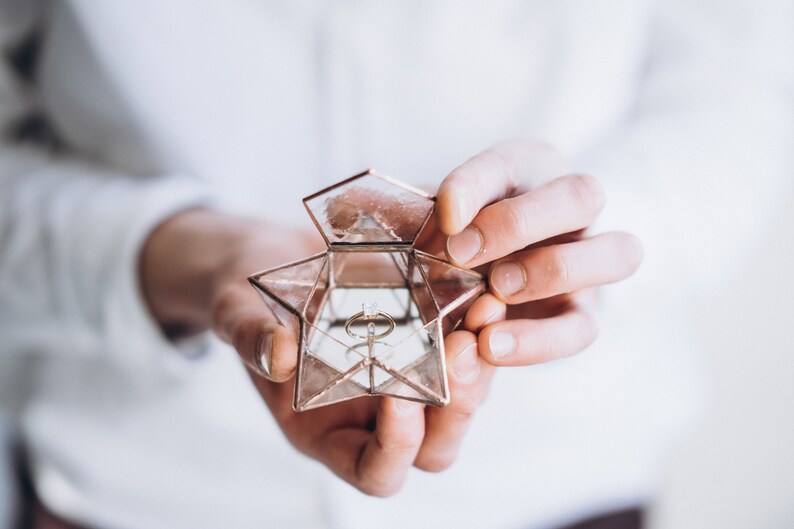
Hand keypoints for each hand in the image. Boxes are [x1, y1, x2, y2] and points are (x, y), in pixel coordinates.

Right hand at [139, 209, 494, 495]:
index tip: (396, 396)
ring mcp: (402, 376)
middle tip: (462, 349)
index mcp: (326, 429)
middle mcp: (373, 413)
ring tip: (485, 308)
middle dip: (457, 403)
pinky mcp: (421, 339)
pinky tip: (479, 285)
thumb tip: (278, 353)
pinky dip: (474, 322)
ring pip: (461, 395)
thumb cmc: (243, 299)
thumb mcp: (235, 312)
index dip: (395, 448)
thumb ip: (249, 336)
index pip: (376, 471)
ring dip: (479, 361)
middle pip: (436, 443)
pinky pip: (463, 347)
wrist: (268, 261)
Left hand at [434, 139, 642, 364]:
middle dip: (520, 224)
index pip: (510, 164)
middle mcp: (573, 209)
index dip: (476, 186)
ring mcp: (589, 261)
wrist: (487, 273)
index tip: (443, 214)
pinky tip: (492, 345)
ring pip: (617, 253)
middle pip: (583, 194)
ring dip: (551, 271)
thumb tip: (417, 226)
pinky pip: (582, 329)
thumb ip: (431, 220)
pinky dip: (539, 340)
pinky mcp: (584, 316)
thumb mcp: (438, 220)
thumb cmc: (457, 238)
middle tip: (463, 254)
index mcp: (530, 170)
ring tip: (495, 292)